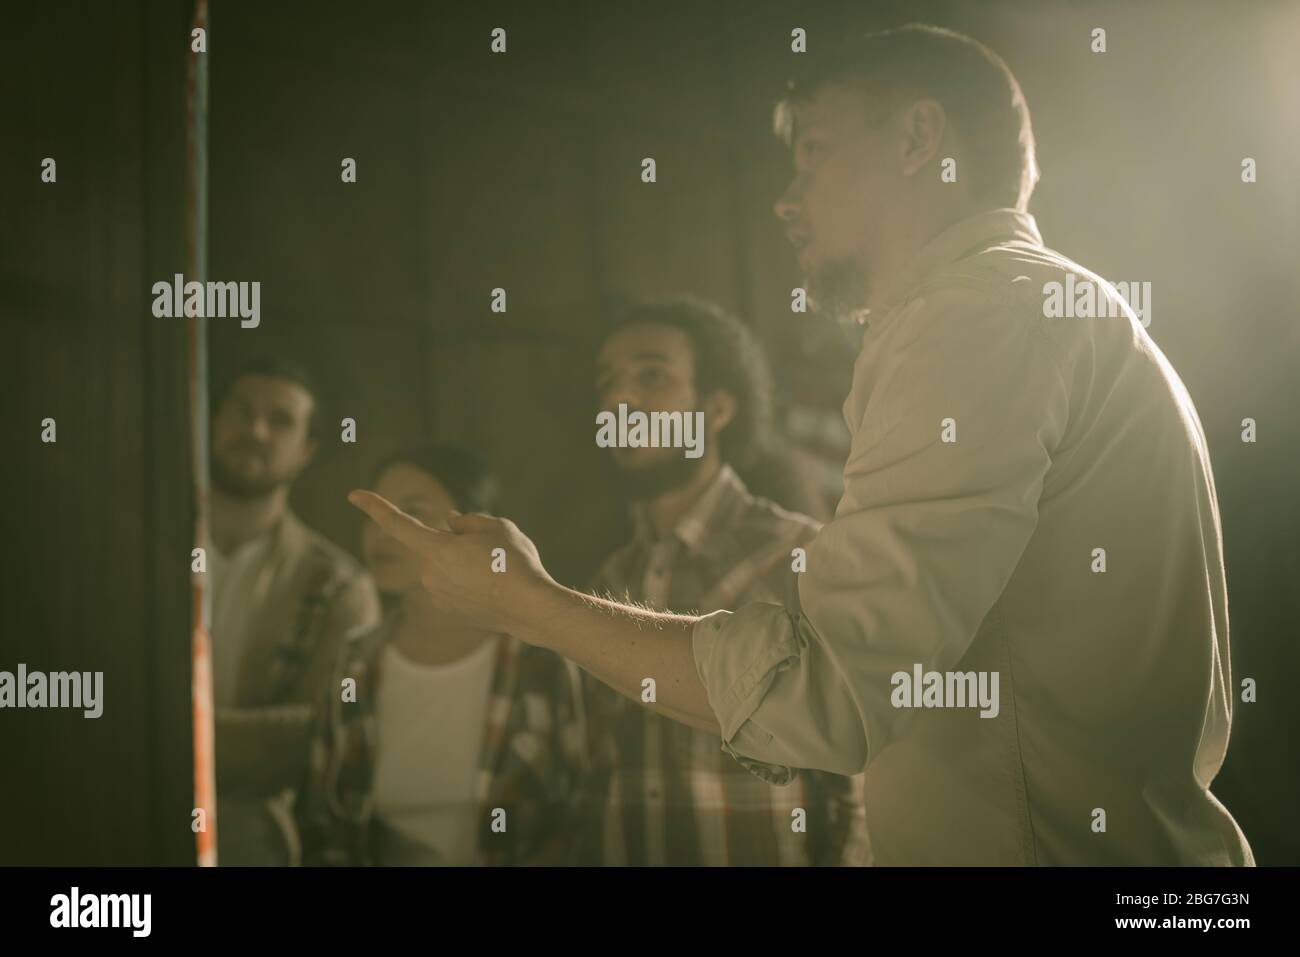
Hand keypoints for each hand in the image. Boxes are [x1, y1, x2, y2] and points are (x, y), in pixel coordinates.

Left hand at [347, 490, 556, 636]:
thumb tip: (449, 524)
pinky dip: (469, 583)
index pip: (397, 524)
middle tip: (491, 551)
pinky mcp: (449, 612)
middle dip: (457, 542)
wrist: (531, 609)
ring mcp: (437, 596)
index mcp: (437, 550)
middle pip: (437, 546)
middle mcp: (429, 575)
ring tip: (496, 572)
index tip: (353, 495)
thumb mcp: (497, 526)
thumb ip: (467, 521)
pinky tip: (492, 589)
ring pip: (446, 566)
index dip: (374, 507)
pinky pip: (453, 586)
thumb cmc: (516, 563)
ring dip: (465, 563)